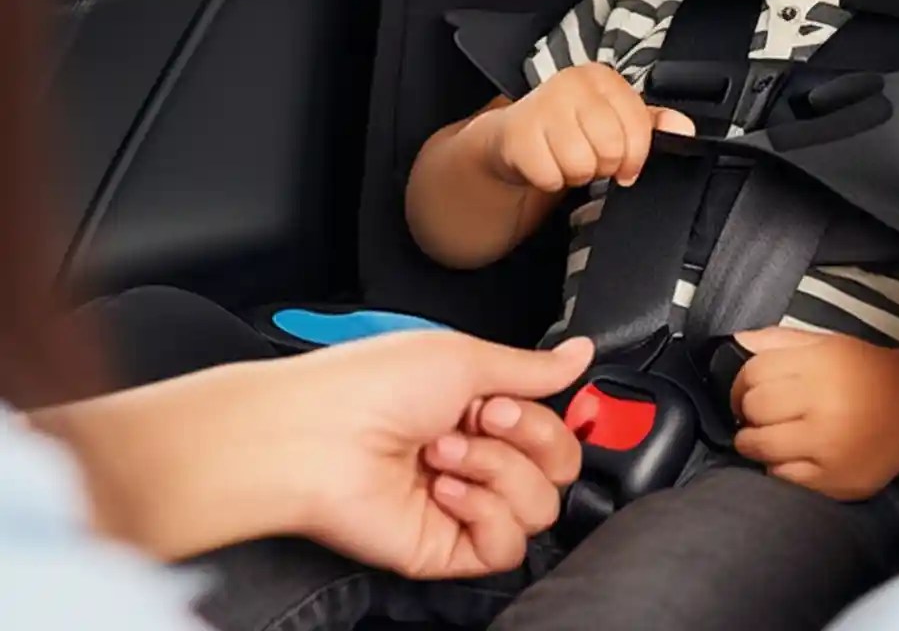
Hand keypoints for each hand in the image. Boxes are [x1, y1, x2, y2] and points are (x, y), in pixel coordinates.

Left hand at [259, 332, 591, 578]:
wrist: (315, 437)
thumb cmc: (371, 387)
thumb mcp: (465, 357)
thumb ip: (534, 367)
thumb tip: (582, 353)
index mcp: (480, 412)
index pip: (554, 430)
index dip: (542, 419)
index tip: (499, 401)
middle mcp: (476, 459)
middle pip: (558, 470)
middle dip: (527, 441)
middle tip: (480, 421)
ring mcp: (463, 506)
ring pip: (539, 508)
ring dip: (497, 472)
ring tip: (443, 455)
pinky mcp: (447, 547)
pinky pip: (507, 546)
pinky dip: (484, 512)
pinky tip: (443, 490)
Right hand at [487, 63, 694, 189]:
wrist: (515, 136)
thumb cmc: (570, 127)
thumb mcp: (615, 120)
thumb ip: (653, 124)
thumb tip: (684, 128)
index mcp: (602, 78)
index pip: (639, 129)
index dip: (636, 157)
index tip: (625, 165)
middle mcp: (571, 83)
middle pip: (610, 150)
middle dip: (602, 166)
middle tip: (589, 157)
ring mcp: (541, 106)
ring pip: (580, 166)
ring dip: (575, 175)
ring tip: (565, 159)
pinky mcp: (516, 134)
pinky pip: (550, 177)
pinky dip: (550, 180)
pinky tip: (545, 163)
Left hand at [730, 328, 898, 500]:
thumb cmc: (866, 373)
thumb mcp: (826, 345)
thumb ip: (779, 341)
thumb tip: (737, 340)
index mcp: (820, 366)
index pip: (753, 373)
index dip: (742, 382)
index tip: (750, 389)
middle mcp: (824, 406)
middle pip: (754, 409)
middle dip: (748, 411)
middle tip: (760, 413)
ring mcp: (829, 448)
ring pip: (761, 447)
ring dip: (754, 442)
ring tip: (769, 435)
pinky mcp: (835, 480)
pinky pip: (783, 477)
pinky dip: (778, 467)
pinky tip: (793, 455)